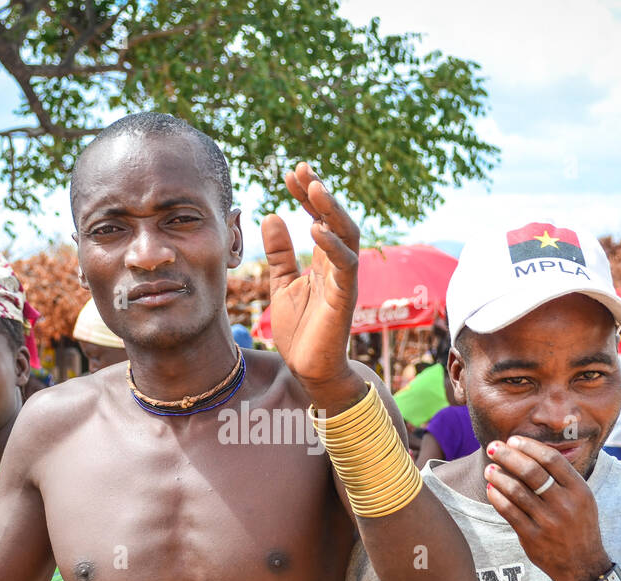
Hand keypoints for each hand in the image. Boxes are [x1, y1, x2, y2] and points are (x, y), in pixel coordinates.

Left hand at [259, 162, 362, 411]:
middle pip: (336, 220)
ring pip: (348, 235)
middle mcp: (338, 266)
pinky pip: (345, 265)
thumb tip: (271, 215)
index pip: (319, 218)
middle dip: (320, 193)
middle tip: (302, 169)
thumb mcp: (282, 285)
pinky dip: (332, 245)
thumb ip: (280, 254)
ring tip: (314, 188)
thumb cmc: (299, 330)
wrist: (308, 370)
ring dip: (332, 210)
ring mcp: (344, 280)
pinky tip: (314, 228)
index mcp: (324, 261)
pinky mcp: (345, 297)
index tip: (289, 174)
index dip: (306, 196)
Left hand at [484, 436, 610, 580]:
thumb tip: (531, 450)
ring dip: (499, 476)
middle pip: (531, 472)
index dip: (529, 446)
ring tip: (489, 468)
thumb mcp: (582, 498)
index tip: (513, 440)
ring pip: (516, 491)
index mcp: (579, 490)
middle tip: (493, 447)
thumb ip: (563, 476)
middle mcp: (565, 504)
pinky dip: (497, 497)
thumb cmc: (578, 524)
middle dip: (508, 456)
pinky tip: (491, 488)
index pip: (552, 459)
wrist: (582, 565)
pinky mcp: (532, 537)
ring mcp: (548, 522)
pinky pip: (509, 511)